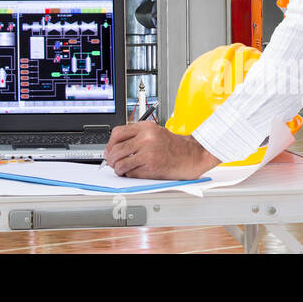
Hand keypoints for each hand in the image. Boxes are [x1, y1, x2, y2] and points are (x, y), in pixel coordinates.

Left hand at [103, 123, 219, 179]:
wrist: (193, 154)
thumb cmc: (175, 146)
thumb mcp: (155, 132)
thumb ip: (136, 136)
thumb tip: (115, 147)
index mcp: (146, 127)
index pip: (117, 133)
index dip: (109, 144)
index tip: (109, 150)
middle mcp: (146, 138)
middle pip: (116, 149)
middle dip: (111, 159)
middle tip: (112, 162)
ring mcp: (148, 153)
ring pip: (120, 163)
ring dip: (118, 169)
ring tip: (121, 169)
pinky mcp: (152, 168)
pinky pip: (131, 173)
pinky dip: (129, 175)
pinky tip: (133, 172)